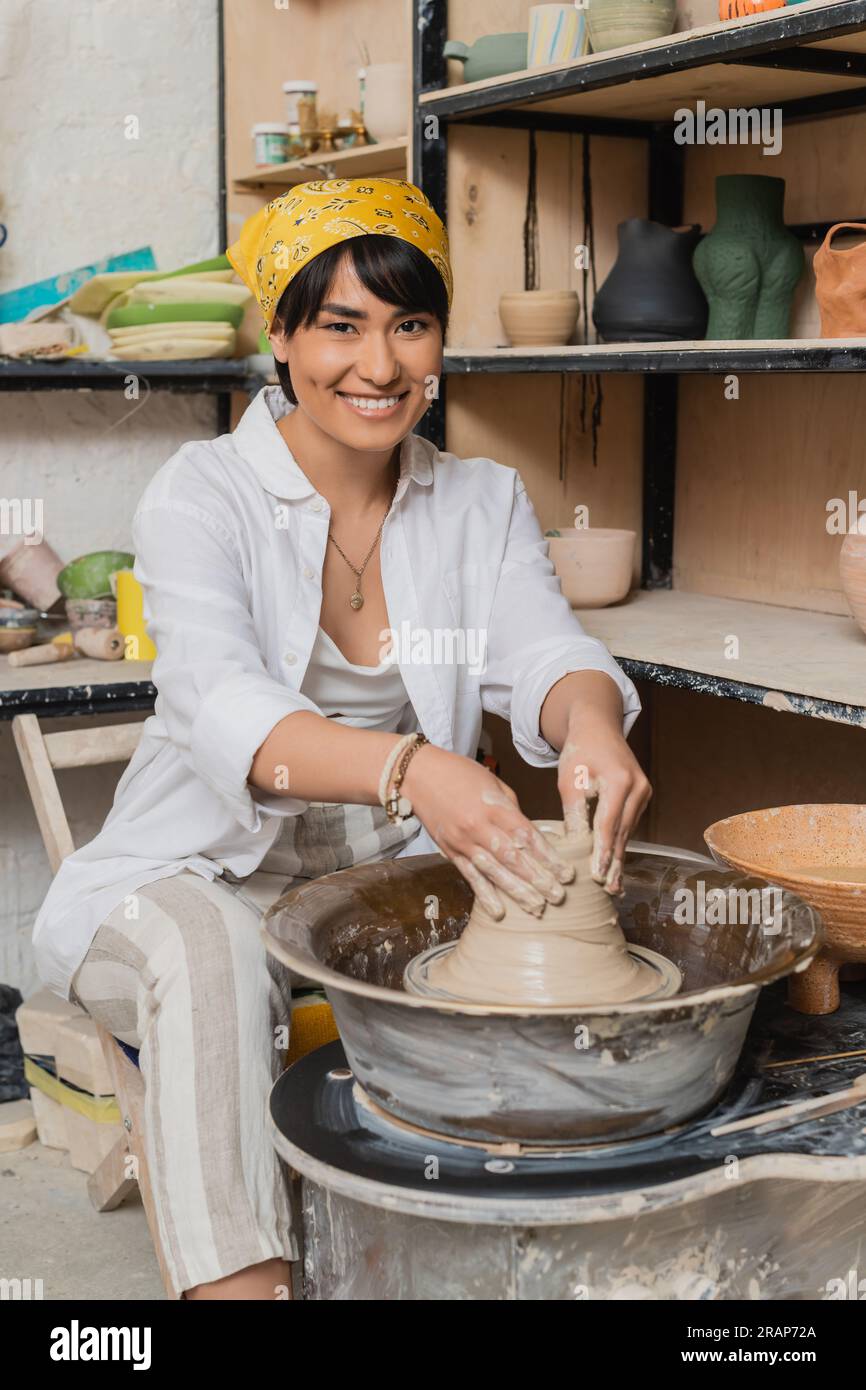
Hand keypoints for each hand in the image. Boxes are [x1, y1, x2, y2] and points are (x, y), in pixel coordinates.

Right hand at [402, 744, 574, 919]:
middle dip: (537, 879)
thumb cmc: (459, 773)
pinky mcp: (450, 851)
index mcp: (493, 807)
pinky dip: (484, 894)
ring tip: (536, 907)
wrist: (418, 775)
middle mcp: (478, 827)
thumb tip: (530, 834)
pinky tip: (498, 911)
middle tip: (558, 896)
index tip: (566, 872)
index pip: (526, 836)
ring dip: (516, 891)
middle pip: (513, 857)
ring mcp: (462, 841)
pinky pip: (470, 876)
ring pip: (493, 871)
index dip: (548, 856)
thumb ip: (512, 810)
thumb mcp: (493, 783)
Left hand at [558, 717, 650, 895]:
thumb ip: (574, 813)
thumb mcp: (569, 781)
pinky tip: (615, 863)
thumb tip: (574, 847)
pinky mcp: (641, 796)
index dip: (602, 852)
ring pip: (627, 831)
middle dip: (613, 862)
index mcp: (620, 781)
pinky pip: (629, 824)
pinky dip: (620, 842)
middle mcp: (638, 787)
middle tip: (608, 890)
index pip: (609, 825)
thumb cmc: (580, 751)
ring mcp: (644, 792)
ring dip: (618, 856)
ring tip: (612, 885)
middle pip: (622, 832)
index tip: (596, 876)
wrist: (597, 728)